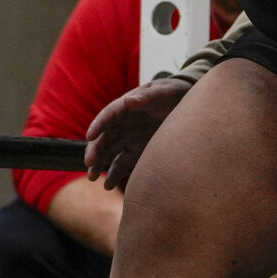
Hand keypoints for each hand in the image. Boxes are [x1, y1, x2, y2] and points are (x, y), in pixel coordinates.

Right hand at [85, 75, 191, 189]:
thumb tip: (129, 100)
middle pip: (104, 137)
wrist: (187, 106)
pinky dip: (114, 174)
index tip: (90, 136)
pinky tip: (108, 185)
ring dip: (99, 164)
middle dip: (95, 150)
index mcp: (126, 106)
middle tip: (89, 162)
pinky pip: (122, 164)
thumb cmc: (172, 93)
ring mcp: (129, 139)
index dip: (98, 125)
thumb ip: (149, 97)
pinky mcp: (137, 152)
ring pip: (109, 153)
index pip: (108, 115)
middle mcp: (123, 124)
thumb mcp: (164, 92)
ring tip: (92, 177)